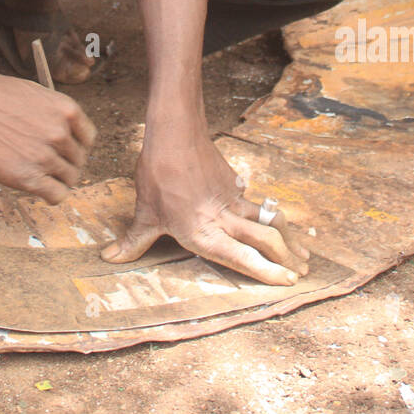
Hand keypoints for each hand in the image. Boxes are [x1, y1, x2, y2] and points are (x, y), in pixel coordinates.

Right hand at [0, 67, 96, 203]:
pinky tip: (38, 188)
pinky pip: (56, 195)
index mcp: (66, 109)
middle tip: (47, 165)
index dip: (76, 145)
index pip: (88, 138)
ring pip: (69, 179)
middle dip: (65, 163)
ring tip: (40, 175)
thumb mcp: (33, 94)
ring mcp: (46, 156)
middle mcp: (61, 133)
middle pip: (79, 160)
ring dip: (57, 179)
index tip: (64, 150)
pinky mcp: (28, 177)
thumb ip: (52, 113)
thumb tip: (61, 131)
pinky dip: (51, 195)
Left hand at [101, 132, 309, 283]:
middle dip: (287, 258)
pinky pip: (258, 206)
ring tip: (305, 254)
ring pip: (269, 222)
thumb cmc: (158, 173)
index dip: (267, 271)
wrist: (174, 132)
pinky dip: (273, 217)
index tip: (288, 281)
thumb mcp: (144, 211)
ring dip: (288, 239)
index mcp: (203, 232)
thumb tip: (108, 258)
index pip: (243, 258)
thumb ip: (133, 241)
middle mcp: (223, 219)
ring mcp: (233, 200)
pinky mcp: (234, 184)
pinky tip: (277, 222)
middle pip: (266, 241)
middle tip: (305, 272)